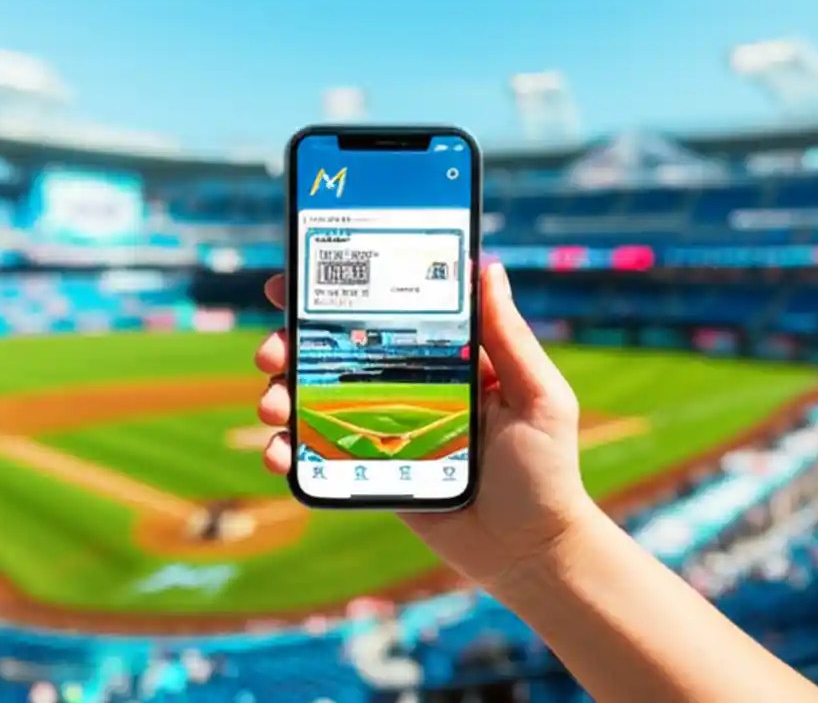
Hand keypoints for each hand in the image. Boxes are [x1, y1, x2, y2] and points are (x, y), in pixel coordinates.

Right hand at [255, 263, 597, 589]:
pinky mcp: (369, 474)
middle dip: (289, 344)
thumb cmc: (546, 470)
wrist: (530, 551)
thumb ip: (510, 337)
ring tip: (271, 407)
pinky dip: (287, 452)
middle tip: (272, 350)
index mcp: (441, 360)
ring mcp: (382, 431)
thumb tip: (488, 267)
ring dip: (278, 396)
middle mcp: (404, 389)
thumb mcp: (538, 396)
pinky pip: (319, 456)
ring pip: (313, 402)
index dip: (332, 296)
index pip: (380, 315)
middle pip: (331, 354)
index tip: (291, 282)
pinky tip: (277, 455)